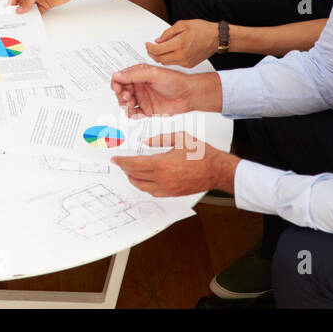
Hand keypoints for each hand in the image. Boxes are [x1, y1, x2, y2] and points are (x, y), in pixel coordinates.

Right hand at [9, 0, 75, 13]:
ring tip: (24, 18)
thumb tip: (20, 9)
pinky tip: (33, 18)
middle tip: (15, 16)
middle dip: (18, 9)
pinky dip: (35, 15)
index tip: (10, 11)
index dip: (11, 3)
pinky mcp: (44, 5)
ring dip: (27, 13)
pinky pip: (37, 12)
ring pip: (28, 8)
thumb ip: (27, 2)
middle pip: (21, 3)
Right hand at [110, 63, 202, 116]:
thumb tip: (117, 75)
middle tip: (127, 96)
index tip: (117, 87)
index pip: (120, 78)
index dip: (116, 83)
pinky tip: (134, 111)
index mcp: (139, 75)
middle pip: (120, 91)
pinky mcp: (147, 110)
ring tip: (131, 102)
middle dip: (120, 94)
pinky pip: (133, 113)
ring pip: (124, 103)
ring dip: (124, 104)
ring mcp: (142, 98)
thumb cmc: (175, 81)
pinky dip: (130, 113)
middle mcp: (139, 86)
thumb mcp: (153, 74)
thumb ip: (134, 75)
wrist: (189, 95)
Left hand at [113, 133, 235, 197]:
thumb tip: (145, 142)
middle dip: (125, 169)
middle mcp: (162, 178)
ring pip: (142, 186)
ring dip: (133, 179)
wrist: (217, 170)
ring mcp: (167, 188)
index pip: (134, 164)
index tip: (115, 159)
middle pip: (135, 175)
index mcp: (161, 164)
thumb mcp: (180, 138)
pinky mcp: (173, 194)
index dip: (122, 161)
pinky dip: (145, 187)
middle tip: (119, 163)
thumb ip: (160, 139)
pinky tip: (144, 181)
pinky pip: (153, 192)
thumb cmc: (202, 154)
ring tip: (129, 172)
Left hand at [146, 19, 219, 68]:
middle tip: (150, 47)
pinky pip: (174, 64)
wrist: (217, 38)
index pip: (158, 50)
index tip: (147, 44)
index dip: (149, 47)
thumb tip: (158, 40)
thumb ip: (168, 33)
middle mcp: (182, 55)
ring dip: (159, 57)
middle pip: (159, 59)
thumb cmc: (202, 29)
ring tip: (158, 50)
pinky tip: (168, 53)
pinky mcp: (189, 65)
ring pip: (166, 63)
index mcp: (179, 44)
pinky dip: (168, 59)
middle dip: (152, 53)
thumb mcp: (182, 24)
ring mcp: (186, 62)